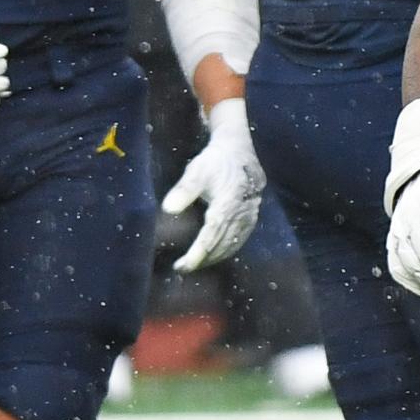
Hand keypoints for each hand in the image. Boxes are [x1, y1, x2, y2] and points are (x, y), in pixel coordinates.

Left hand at [163, 96, 264, 270]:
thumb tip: (167, 209)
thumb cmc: (215, 161)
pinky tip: (213, 255)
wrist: (239, 151)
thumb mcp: (197, 171)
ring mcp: (249, 218)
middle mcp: (241, 214)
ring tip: (194, 265)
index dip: (196, 255)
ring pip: (231, 246)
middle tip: (181, 268)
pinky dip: (225, 251)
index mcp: (227, 205)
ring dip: (212, 258)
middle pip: (220, 245)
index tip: (182, 266)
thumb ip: (184, 190)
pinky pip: (239, 241)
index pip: (211, 237)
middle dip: (201, 260)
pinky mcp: (251, 218)